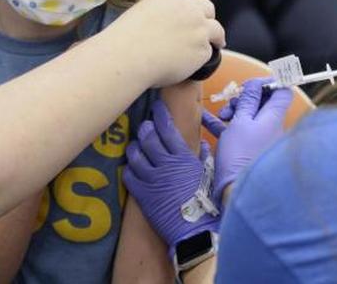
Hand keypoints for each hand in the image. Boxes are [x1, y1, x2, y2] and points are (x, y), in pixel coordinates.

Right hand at [112, 0, 225, 87]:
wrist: (128, 56)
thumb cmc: (127, 35)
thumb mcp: (140, 9)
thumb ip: (154, 5)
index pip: (191, 0)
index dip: (192, 10)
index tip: (192, 17)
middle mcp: (192, 10)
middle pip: (209, 10)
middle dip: (208, 19)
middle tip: (209, 28)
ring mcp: (200, 30)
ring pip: (216, 32)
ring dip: (216, 38)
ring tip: (219, 44)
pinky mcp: (203, 51)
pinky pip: (208, 54)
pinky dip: (201, 59)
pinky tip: (195, 64)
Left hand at [123, 101, 219, 254]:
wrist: (194, 230)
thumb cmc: (205, 202)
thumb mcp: (208, 175)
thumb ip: (204, 157)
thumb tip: (202, 143)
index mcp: (183, 158)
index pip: (167, 128)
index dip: (160, 115)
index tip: (156, 107)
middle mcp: (165, 165)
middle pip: (148, 137)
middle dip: (145, 129)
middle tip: (145, 128)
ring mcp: (152, 179)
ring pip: (135, 154)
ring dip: (134, 148)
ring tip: (136, 147)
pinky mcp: (142, 194)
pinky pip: (128, 175)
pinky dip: (129, 169)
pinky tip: (132, 168)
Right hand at [202, 78, 291, 199]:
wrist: (238, 191)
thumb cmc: (240, 155)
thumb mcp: (239, 122)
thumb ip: (247, 101)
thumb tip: (255, 85)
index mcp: (274, 117)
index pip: (282, 91)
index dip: (267, 83)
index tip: (249, 84)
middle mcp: (272, 127)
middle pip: (263, 102)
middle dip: (245, 97)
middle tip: (231, 102)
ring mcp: (262, 139)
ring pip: (250, 116)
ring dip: (234, 111)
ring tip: (221, 116)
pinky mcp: (249, 150)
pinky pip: (239, 131)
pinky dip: (226, 124)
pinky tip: (206, 119)